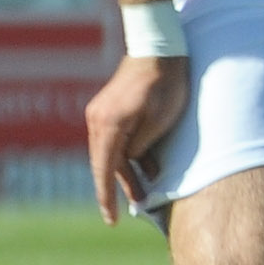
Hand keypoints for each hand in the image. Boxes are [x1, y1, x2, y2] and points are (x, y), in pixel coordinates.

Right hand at [84, 54, 190, 222]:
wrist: (158, 44)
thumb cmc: (165, 83)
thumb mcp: (160, 121)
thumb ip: (142, 147)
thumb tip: (133, 164)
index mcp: (109, 126)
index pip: (104, 171)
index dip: (107, 198)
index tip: (112, 220)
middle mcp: (98, 121)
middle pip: (105, 164)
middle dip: (120, 187)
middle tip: (138, 207)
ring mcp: (100, 113)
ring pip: (110, 152)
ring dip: (127, 170)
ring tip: (145, 191)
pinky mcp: (109, 108)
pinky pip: (115, 139)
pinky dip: (128, 153)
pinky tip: (146, 164)